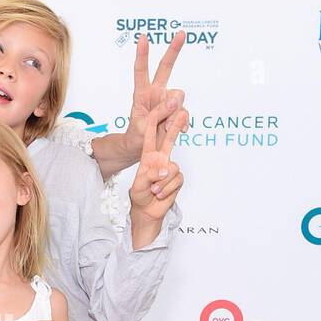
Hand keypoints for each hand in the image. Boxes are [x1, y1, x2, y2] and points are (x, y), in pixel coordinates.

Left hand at [124, 31, 188, 162]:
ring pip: (179, 98)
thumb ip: (158, 114)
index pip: (141, 71)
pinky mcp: (178, 111)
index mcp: (142, 94)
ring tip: (164, 128)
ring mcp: (168, 101)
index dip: (142, 54)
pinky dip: (182, 122)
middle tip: (181, 33)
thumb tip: (175, 101)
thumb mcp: (143, 128)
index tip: (143, 37)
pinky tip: (178, 130)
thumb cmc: (138, 137)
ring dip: (174, 114)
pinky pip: (185, 112)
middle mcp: (156, 93)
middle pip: (166, 68)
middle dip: (174, 50)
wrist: (143, 149)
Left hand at [129, 100, 184, 220]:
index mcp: (148, 157)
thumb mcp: (139, 184)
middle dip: (175, 127)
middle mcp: (160, 159)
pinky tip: (160, 194)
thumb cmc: (140, 195)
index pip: (150, 137)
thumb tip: (165, 169)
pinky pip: (176, 181)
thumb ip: (150, 175)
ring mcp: (170, 169)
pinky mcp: (177, 178)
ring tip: (154, 190)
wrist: (148, 210)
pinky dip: (167, 190)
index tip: (156, 111)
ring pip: (171, 169)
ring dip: (161, 183)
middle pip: (169, 140)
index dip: (152, 124)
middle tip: (181, 113)